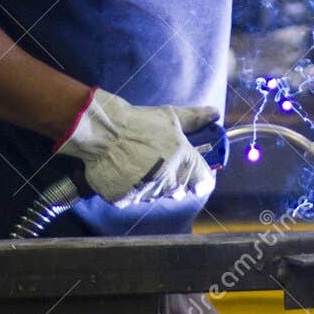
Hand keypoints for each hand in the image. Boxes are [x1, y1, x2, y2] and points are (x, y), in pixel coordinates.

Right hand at [55, 89, 216, 207]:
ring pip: (156, 195)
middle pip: (179, 190)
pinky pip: (133, 198)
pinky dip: (130, 189)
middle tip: (160, 163)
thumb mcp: (168, 116)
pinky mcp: (126, 199)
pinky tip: (124, 172)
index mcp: (184, 160)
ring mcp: (146, 192)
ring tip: (138, 164)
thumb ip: (194, 119)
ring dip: (152, 185)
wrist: (100, 132)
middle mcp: (168, 180)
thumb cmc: (136, 122)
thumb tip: (213, 113)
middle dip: (174, 180)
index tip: (195, 172)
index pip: (204, 182)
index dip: (201, 178)